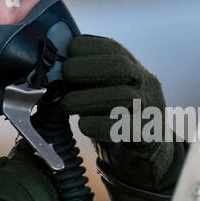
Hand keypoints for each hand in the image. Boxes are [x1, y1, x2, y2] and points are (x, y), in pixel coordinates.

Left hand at [60, 35, 182, 200]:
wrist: (147, 152)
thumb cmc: (117, 116)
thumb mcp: (106, 90)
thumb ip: (87, 78)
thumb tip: (49, 70)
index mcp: (133, 68)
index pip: (113, 48)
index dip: (87, 48)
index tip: (67, 55)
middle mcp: (146, 84)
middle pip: (120, 67)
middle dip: (86, 69)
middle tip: (64, 78)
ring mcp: (149, 108)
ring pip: (122, 96)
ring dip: (88, 99)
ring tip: (66, 105)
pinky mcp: (147, 134)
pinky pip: (124, 128)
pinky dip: (99, 125)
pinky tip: (83, 125)